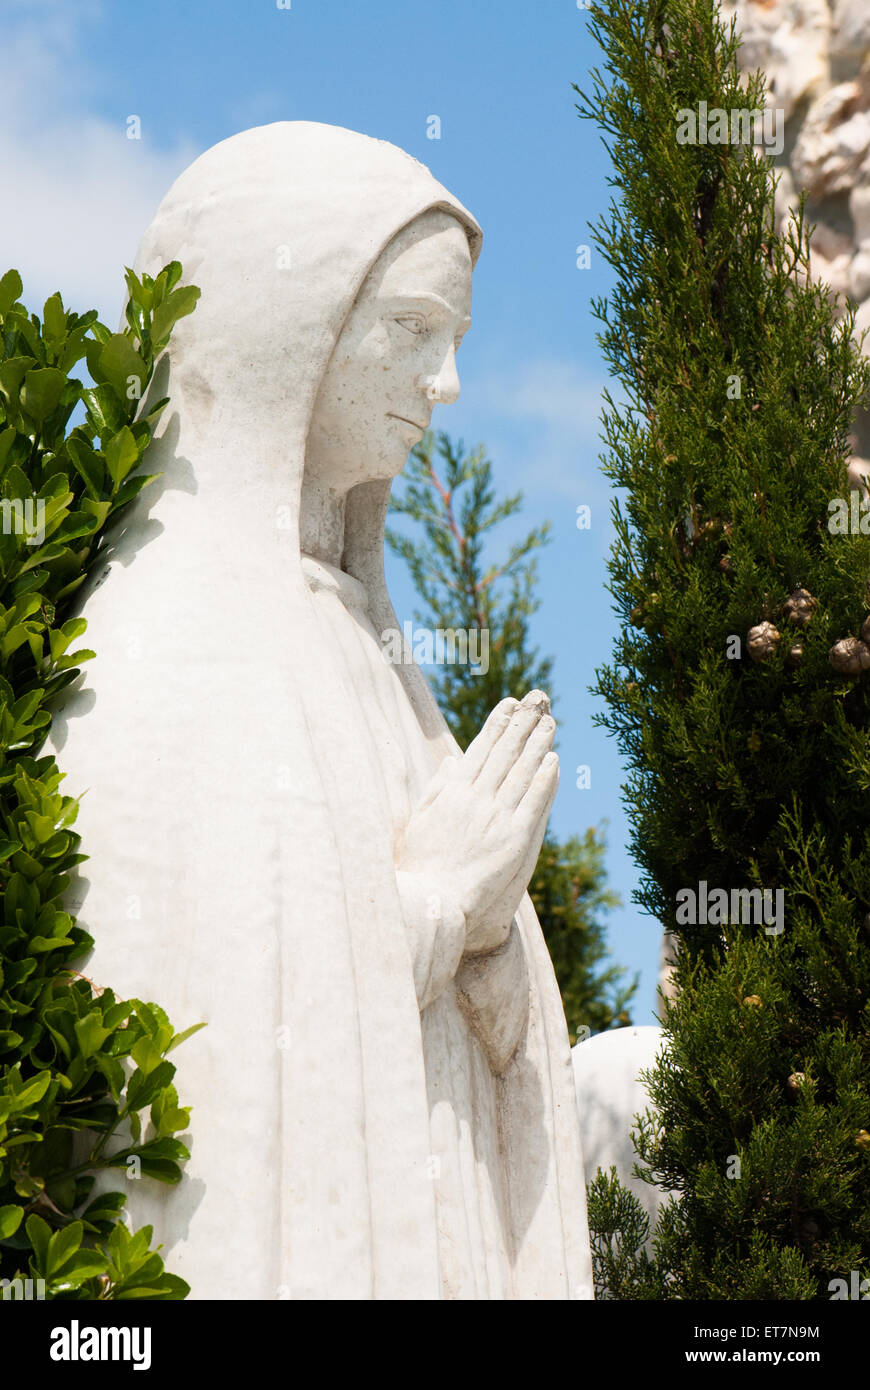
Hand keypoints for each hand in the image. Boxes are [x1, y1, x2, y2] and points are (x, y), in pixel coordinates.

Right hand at [397, 691, 558, 955]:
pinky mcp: (513, 839)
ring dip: (537, 745)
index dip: (497, 724)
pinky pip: (533, 803)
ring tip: (550, 724)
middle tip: (538, 703)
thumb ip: (438, 788)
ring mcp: (495, 818)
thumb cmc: (419, 866)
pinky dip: (544, 780)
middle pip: (504, 754)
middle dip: (521, 726)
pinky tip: (553, 761)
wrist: (431, 902)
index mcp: (452, 793)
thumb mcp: (420, 820)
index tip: (510, 704)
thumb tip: (453, 761)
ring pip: (521, 773)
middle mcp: (475, 799)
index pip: (480, 749)